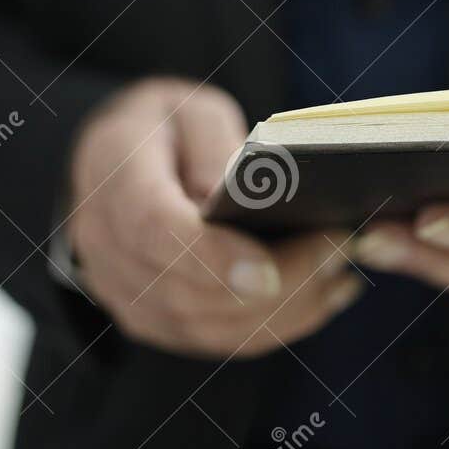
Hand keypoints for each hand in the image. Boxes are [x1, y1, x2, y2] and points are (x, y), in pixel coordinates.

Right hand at [66, 77, 362, 357]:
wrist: (115, 164)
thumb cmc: (164, 128)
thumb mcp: (191, 110)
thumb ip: (215, 148)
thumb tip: (252, 201)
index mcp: (114, 181)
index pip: (154, 232)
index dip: (211, 259)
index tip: (271, 273)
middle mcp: (106, 249)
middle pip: (189, 292)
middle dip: (274, 284)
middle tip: (339, 251)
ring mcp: (125, 294)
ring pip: (208, 327)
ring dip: (284, 311)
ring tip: (342, 273)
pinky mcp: (154, 319)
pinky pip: (217, 338)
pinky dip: (277, 324)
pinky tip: (325, 294)